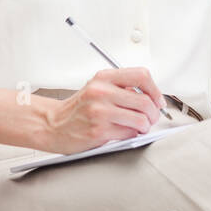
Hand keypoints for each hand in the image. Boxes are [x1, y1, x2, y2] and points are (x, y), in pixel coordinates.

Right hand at [42, 68, 165, 154]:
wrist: (53, 124)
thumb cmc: (78, 109)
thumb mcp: (97, 88)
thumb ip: (121, 88)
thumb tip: (151, 97)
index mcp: (104, 77)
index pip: (141, 75)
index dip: (155, 90)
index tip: (157, 100)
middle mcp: (102, 91)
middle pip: (145, 101)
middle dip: (154, 113)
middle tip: (151, 118)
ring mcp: (100, 111)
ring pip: (140, 119)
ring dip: (145, 126)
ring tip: (141, 127)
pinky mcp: (99, 130)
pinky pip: (129, 133)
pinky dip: (133, 135)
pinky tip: (126, 133)